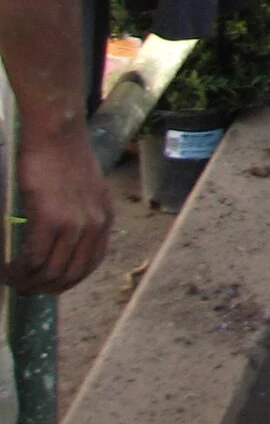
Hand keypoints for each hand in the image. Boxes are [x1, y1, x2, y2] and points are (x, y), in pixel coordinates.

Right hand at [5, 116, 111, 294]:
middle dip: (44, 288)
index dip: (66, 280)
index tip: (48, 284)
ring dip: (27, 282)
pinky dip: (17, 270)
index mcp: (106, 218)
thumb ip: (82, 214)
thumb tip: (64, 239)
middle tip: (23, 288)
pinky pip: (33, 259)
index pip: (90, 264)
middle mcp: (95, 225)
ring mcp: (74, 224)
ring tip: (11, 279)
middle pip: (70, 275)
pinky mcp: (50, 220)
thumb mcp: (86, 190)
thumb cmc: (66, 157)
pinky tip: (6, 269)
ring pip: (49, 272)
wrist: (58, 135)